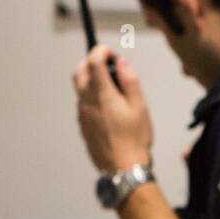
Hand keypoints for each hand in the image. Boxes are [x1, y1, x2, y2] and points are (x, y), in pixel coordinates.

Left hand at [72, 45, 151, 172]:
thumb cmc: (135, 139)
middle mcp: (87, 102)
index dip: (101, 51)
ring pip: (79, 88)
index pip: (93, 61)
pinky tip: (107, 107)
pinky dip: (90, 97)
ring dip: (90, 80)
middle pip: (79, 71)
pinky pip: (82, 104)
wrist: (123, 168)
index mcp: (102, 94)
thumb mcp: (140, 106)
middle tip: (107, 65)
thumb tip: (121, 62)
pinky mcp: (82, 126)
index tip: (110, 53)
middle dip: (90, 62)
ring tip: (111, 89)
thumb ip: (129, 80)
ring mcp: (82, 115)